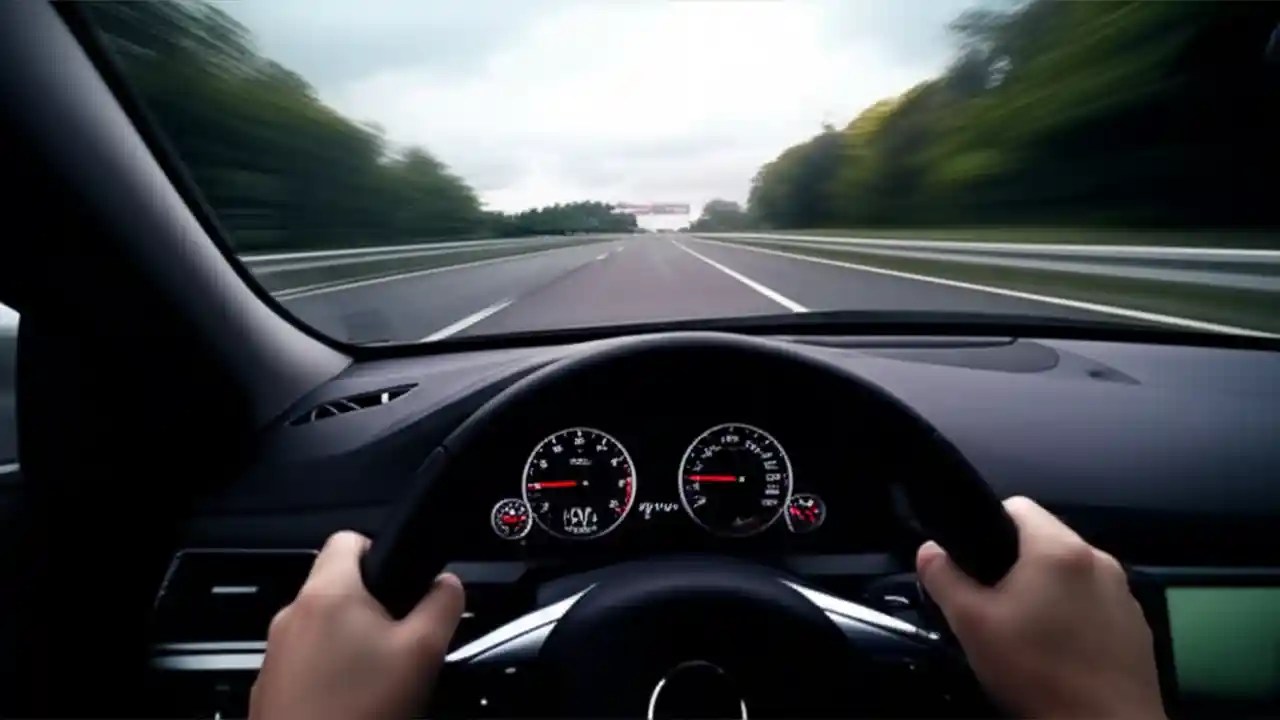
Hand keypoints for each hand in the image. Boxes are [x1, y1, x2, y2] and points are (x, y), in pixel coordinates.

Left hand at [249, 531, 464, 719]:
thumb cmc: (362, 710)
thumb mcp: (423, 652)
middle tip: (399, 640)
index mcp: (327, 594)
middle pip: (336, 585)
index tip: (400, 583)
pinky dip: (329, 671)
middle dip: (371, 606)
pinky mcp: (269, 685)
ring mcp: (275, 652)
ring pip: (321, 626)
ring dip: (349, 640)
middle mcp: (291, 616)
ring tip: (377, 677)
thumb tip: (448, 583)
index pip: (348, 537)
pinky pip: (305, 661)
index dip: (380, 551)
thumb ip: (443, 605)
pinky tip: (351, 700)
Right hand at [917, 496, 1164, 718]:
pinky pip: (1097, 603)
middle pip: (1046, 539)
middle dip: (1016, 563)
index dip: (988, 526)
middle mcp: (1100, 560)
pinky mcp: (1138, 625)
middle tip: (993, 603)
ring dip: (1049, 589)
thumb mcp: (972, 624)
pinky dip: (1076, 615)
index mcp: (1059, 549)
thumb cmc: (1037, 674)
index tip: (974, 562)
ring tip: (1027, 631)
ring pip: (1072, 573)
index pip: (1018, 505)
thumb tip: (929, 551)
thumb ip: (944, 578)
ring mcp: (1125, 593)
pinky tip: (1061, 650)